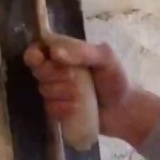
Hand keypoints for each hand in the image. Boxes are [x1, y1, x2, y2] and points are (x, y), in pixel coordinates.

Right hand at [23, 37, 159, 148]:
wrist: (125, 110)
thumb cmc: (116, 79)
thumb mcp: (105, 58)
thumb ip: (82, 52)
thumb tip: (54, 53)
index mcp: (66, 52)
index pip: (39, 49)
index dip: (34, 55)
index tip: (39, 60)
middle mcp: (58, 70)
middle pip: (39, 71)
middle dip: (56, 76)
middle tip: (76, 79)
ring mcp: (57, 91)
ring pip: (44, 90)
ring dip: (63, 94)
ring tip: (81, 96)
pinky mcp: (59, 110)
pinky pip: (49, 108)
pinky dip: (62, 109)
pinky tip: (76, 109)